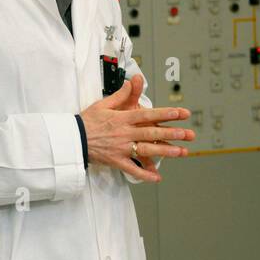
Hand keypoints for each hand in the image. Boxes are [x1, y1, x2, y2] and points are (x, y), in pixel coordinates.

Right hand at [79, 74, 194, 182]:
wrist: (72, 139)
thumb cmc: (87, 121)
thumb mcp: (103, 104)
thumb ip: (121, 95)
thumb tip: (133, 82)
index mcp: (122, 118)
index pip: (147, 115)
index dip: (164, 114)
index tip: (179, 113)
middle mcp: (124, 133)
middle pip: (150, 133)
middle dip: (170, 133)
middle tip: (187, 134)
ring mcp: (120, 148)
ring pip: (146, 150)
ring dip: (164, 152)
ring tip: (180, 152)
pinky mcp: (115, 160)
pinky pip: (132, 169)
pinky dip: (144, 174)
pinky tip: (157, 177)